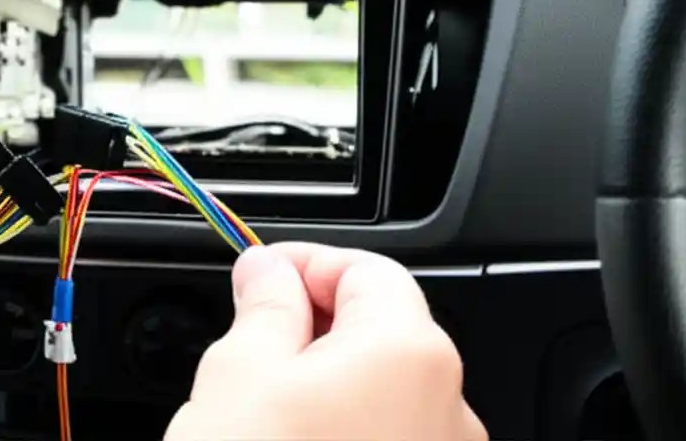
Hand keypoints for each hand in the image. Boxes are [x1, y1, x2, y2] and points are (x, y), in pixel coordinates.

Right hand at [167, 242, 485, 440]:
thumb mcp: (237, 377)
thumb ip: (263, 307)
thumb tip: (270, 272)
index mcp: (407, 352)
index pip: (367, 268)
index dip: (306, 263)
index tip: (260, 276)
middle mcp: (448, 408)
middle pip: (383, 333)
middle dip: (316, 328)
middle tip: (249, 345)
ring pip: (385, 396)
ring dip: (330, 387)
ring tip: (263, 416)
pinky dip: (347, 436)